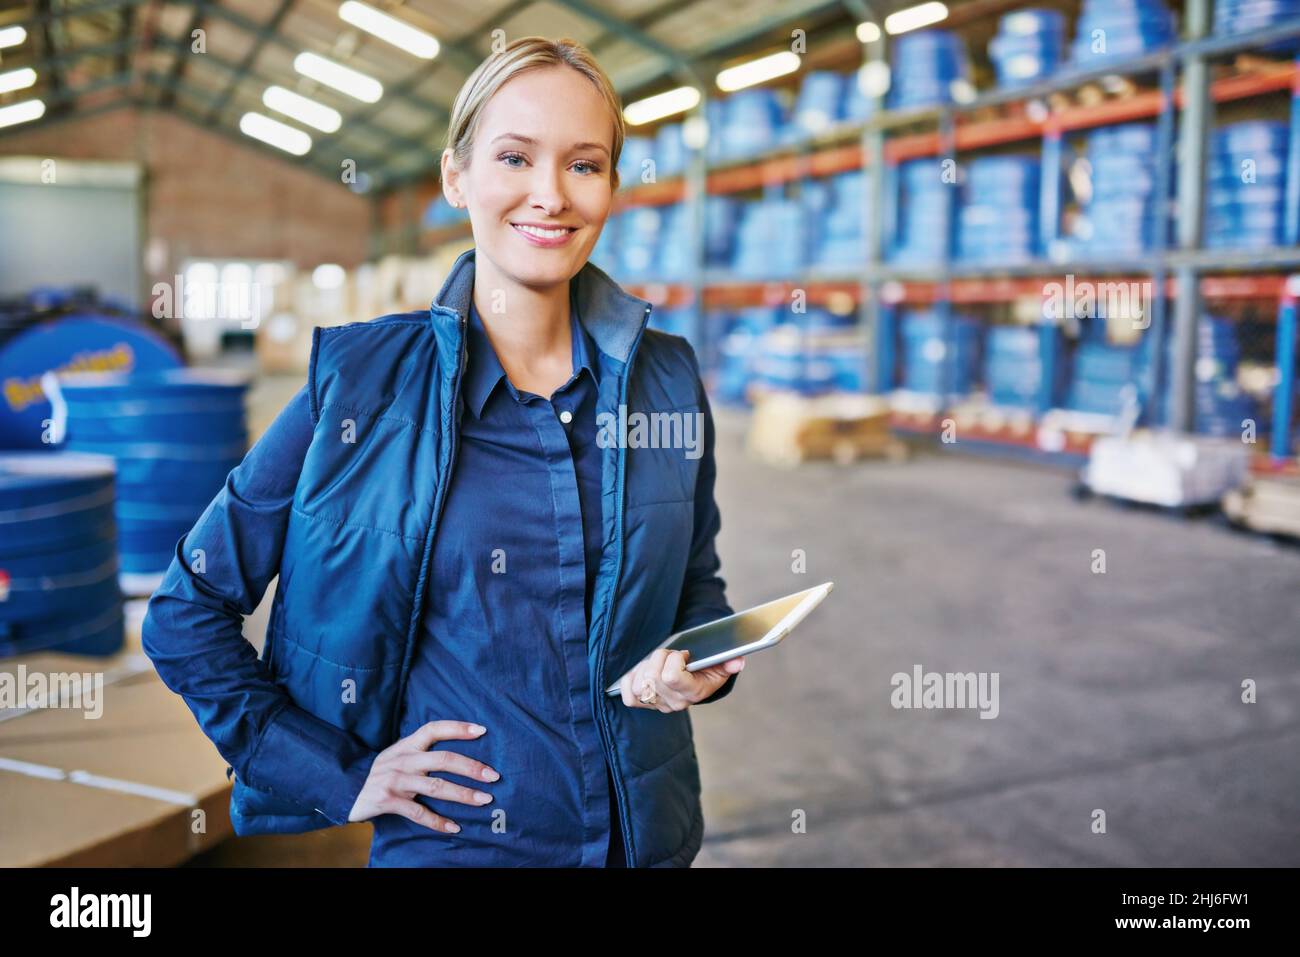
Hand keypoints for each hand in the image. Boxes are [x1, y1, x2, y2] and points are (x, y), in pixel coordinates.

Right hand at [347, 720, 499, 832]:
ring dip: (463, 794)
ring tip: (484, 800)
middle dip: (471, 767)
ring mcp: (395, 780)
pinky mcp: (388, 801)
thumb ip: (421, 750)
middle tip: (493, 776)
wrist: (345, 789)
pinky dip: (438, 822)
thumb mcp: (398, 755)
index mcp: (407, 745)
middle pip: (442, 759)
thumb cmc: (382, 772)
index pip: (434, 729)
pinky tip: (454, 828)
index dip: (458, 728)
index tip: (482, 730)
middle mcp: (402, 759)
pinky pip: (418, 813)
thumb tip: (458, 753)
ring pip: (436, 787)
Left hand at [618, 648, 744, 711]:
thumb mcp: (720, 665)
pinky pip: (628, 695)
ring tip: (657, 663)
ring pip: (639, 685)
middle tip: (670, 655)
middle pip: (653, 676)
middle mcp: (674, 702)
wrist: (695, 684)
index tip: (684, 654)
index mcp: (692, 692)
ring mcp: (658, 704)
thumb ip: (729, 662)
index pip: (671, 677)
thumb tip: (737, 662)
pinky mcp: (644, 703)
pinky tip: (642, 672)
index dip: (674, 659)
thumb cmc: (706, 671)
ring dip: (645, 667)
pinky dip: (630, 680)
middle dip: (659, 657)